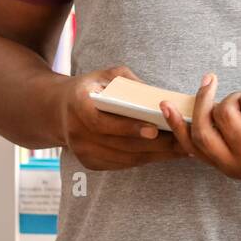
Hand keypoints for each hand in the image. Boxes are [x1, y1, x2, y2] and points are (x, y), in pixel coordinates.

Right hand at [54, 65, 188, 170]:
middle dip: (153, 145)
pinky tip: (165, 154)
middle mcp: (75, 131)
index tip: (154, 130)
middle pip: (119, 144)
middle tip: (182, 141)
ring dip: (155, 155)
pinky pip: (122, 164)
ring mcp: (81, 151)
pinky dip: (145, 160)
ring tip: (182, 149)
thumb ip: (130, 82)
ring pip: (124, 158)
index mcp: (77, 104)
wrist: (59, 110)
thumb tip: (159, 97)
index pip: (102, 122)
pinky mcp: (89, 163)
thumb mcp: (107, 75)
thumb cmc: (91, 87)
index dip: (128, 128)